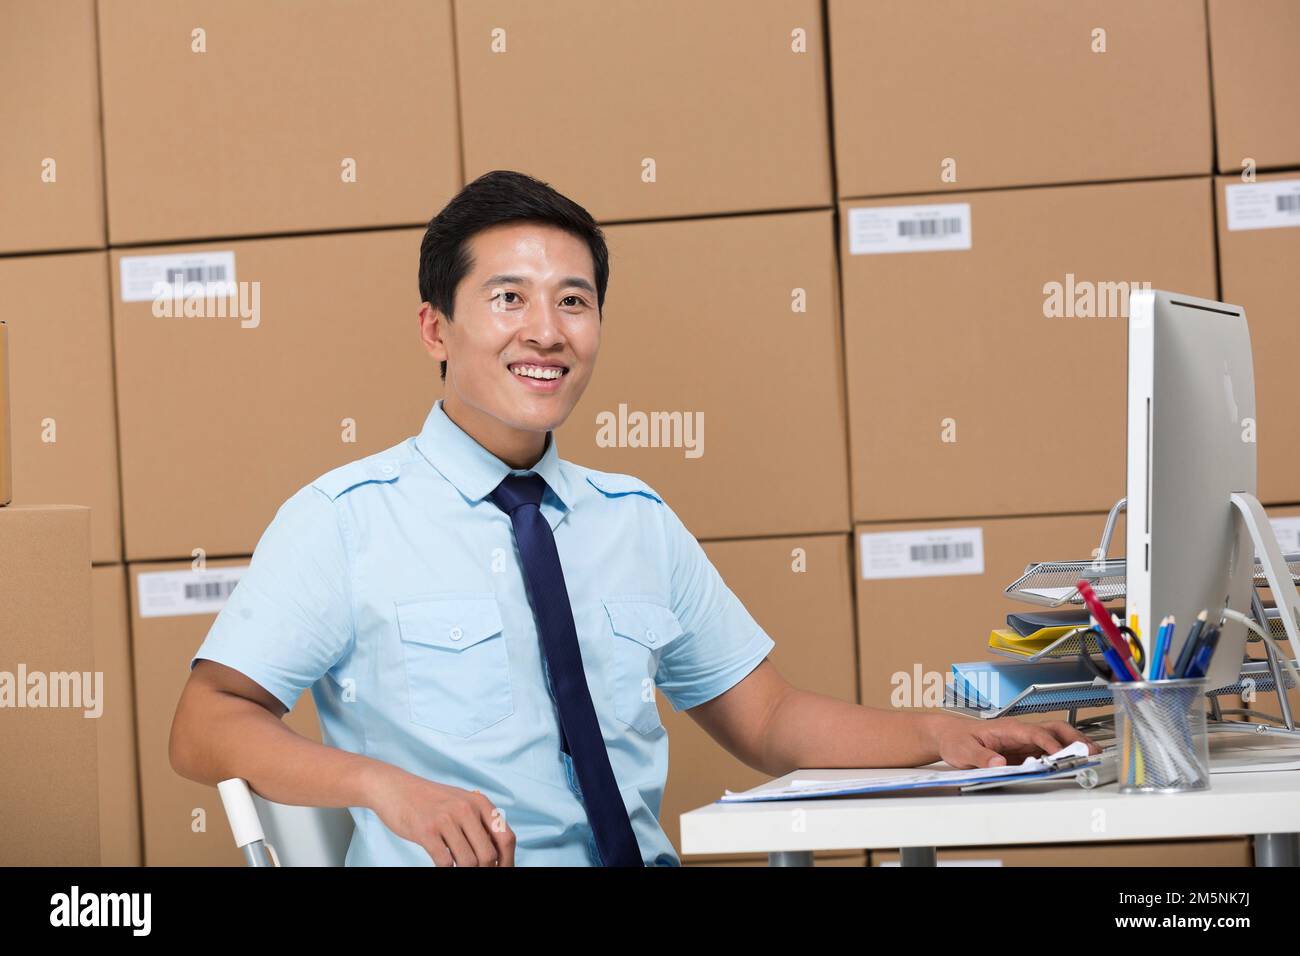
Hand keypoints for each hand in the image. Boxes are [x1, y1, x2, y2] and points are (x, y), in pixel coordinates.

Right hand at [365, 764, 514, 865]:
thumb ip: (480, 823)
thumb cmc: (431, 801)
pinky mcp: (426, 831)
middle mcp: (466, 809)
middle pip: (489, 855)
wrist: (396, 788)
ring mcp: (446, 819)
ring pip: (469, 862)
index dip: (508, 861)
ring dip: (466, 872)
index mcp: (480, 803)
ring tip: (459, 868)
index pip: (506, 838)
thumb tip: (499, 855)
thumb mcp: (461, 803)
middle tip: (477, 873)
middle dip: (486, 870)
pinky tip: (444, 866)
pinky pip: (445, 862)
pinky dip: (447, 870)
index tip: (503, 871)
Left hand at [932, 715, 1100, 769]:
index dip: (1050, 743)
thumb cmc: (956, 738)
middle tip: (1092, 751)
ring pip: (1055, 737)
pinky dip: (1064, 754)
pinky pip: (1048, 750)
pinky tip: (1074, 762)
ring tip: (1093, 755)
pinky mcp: (1023, 750)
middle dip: (1074, 738)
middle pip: (1054, 729)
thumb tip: (999, 763)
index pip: (1035, 733)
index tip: (1061, 754)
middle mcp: (1019, 732)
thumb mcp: (963, 749)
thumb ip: (981, 756)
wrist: (949, 735)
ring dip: (1074, 744)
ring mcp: (1023, 740)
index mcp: (1007, 728)